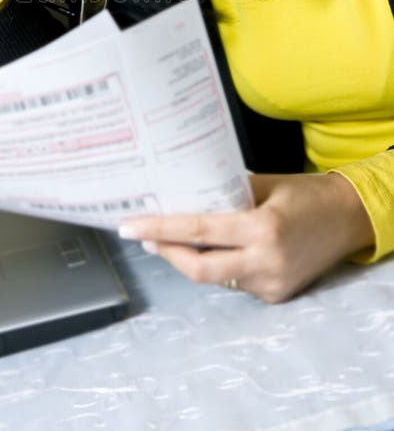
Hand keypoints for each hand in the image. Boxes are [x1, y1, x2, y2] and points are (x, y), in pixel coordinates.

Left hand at [119, 173, 374, 302]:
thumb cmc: (306, 193)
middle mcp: (267, 261)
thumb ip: (225, 193)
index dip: (160, 230)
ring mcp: (273, 284)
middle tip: (143, 236)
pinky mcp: (277, 296)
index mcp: (263, 228)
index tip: (131, 227)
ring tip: (169, 238)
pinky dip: (218, 265)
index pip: (199, 231)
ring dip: (190, 258)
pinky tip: (209, 249)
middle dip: (166, 252)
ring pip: (215, 277)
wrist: (349, 218)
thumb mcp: (264, 183)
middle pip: (199, 269)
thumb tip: (182, 194)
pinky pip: (234, 282)